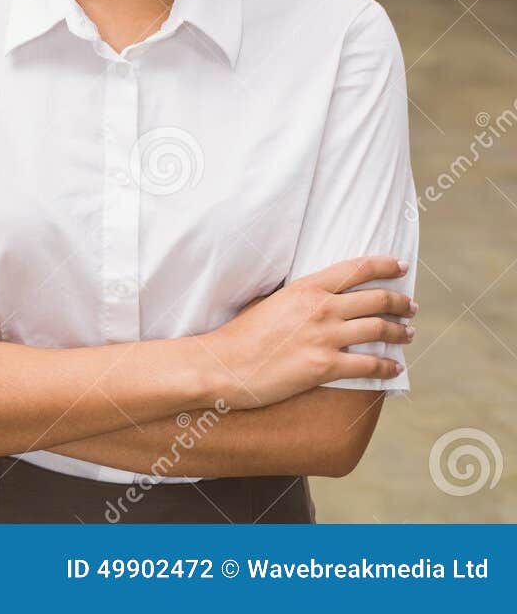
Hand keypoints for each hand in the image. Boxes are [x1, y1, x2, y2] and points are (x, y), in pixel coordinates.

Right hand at [203, 255, 416, 409]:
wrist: (223, 365)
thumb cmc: (240, 335)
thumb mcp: (268, 302)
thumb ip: (297, 298)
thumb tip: (317, 298)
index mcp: (305, 288)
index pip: (355, 269)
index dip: (384, 265)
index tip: (401, 266)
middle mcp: (320, 308)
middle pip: (376, 300)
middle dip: (400, 302)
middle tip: (410, 306)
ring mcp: (324, 337)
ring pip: (379, 330)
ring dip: (400, 332)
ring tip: (408, 334)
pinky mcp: (325, 366)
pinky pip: (369, 365)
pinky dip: (388, 366)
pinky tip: (395, 367)